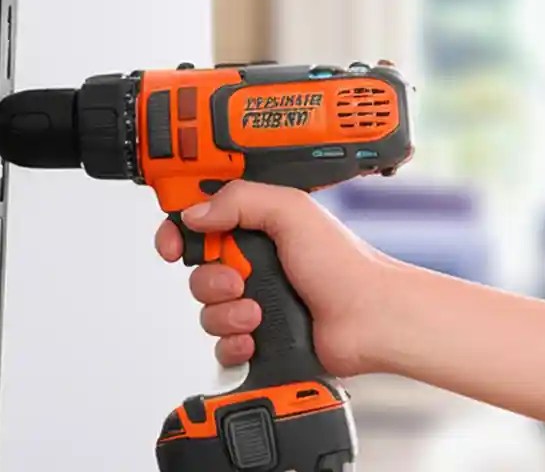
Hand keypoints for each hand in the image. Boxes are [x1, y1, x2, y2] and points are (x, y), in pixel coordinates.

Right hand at [154, 179, 398, 377]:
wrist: (370, 321)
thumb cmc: (346, 267)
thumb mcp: (291, 211)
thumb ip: (239, 200)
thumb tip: (195, 214)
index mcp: (256, 227)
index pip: (198, 222)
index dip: (178, 232)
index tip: (173, 245)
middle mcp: (252, 263)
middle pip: (196, 270)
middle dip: (210, 279)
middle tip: (239, 280)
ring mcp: (254, 300)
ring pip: (206, 309)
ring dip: (226, 313)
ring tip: (257, 312)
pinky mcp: (258, 336)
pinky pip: (221, 344)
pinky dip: (233, 343)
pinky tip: (255, 337)